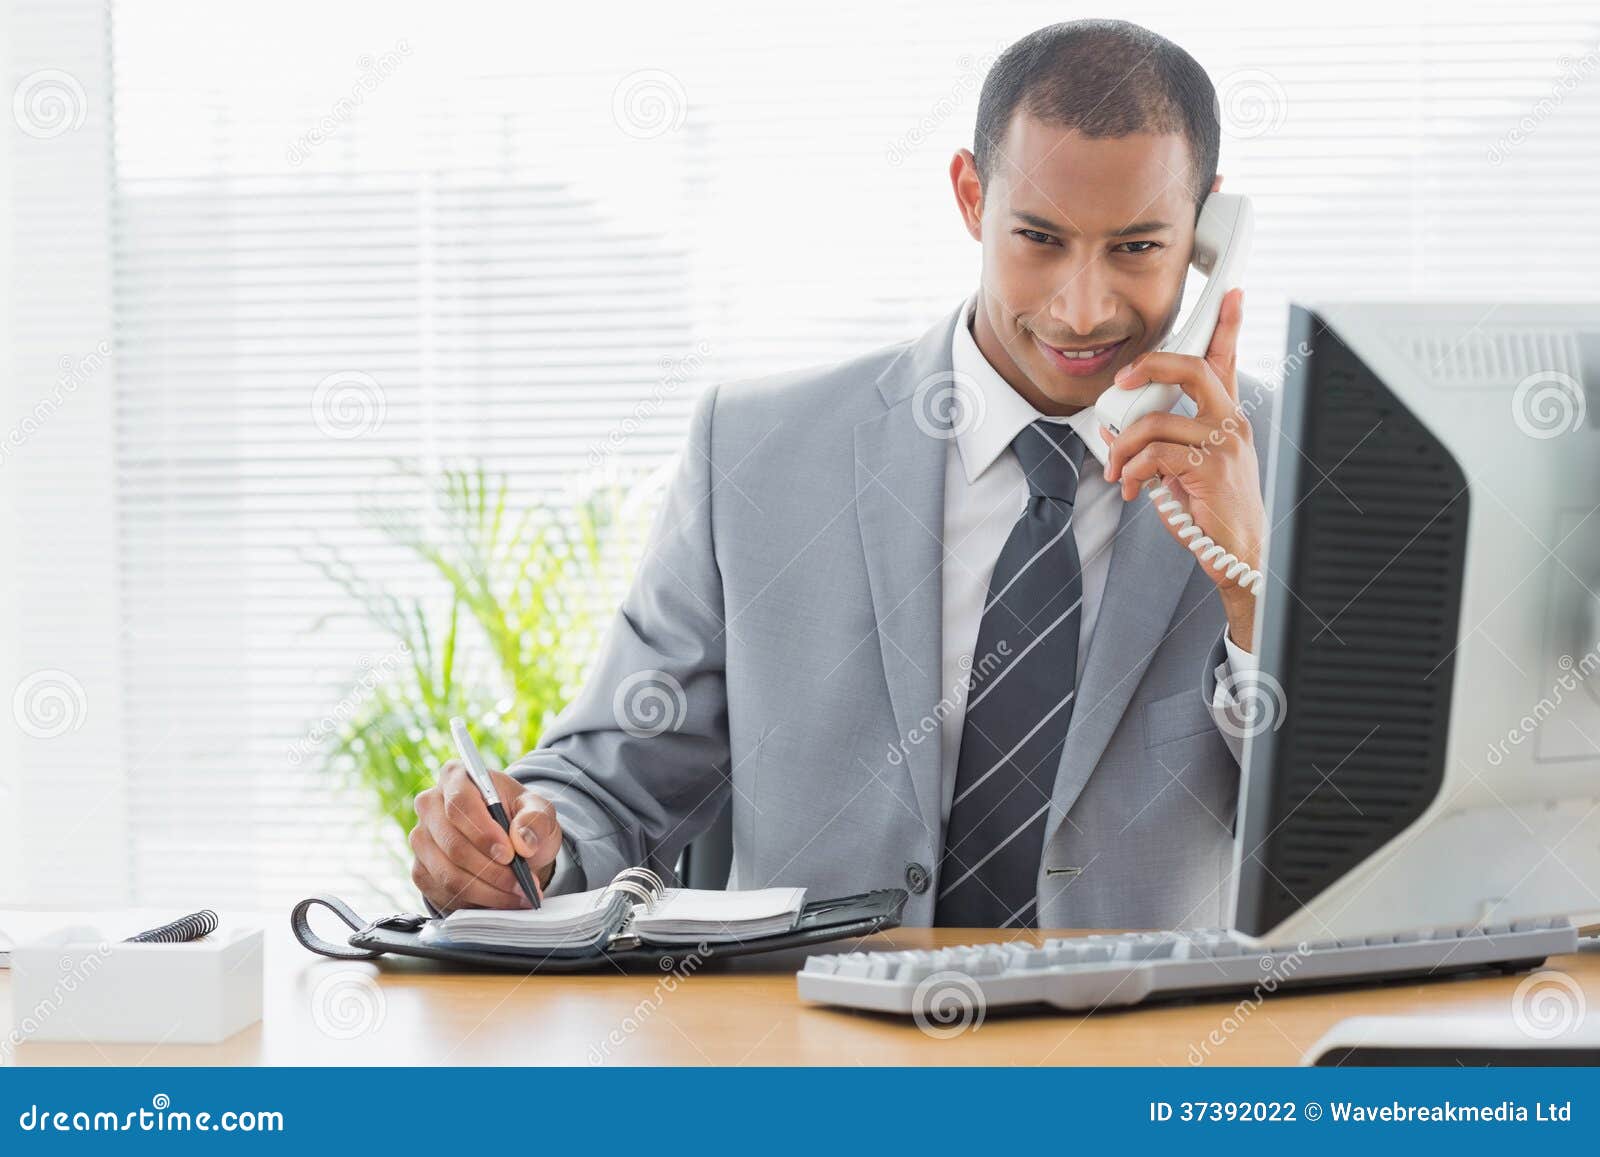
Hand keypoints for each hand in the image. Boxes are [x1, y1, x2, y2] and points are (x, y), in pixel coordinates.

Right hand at [410, 761, 563, 913]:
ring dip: (487, 891)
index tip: (509, 854)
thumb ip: (535, 819)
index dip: (483, 832)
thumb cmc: (521, 819)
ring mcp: (421, 839)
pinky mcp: (421, 869)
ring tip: (519, 895)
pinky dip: (475, 902)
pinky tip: (500, 901)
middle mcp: (430, 805)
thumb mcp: (538, 810)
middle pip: (452, 844)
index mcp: (456, 777)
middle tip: (522, 883)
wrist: (512, 844)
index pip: (459, 803)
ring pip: (448, 873)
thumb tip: (523, 840)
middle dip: (491, 870)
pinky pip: (443, 893)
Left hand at [1098, 288, 1264, 650]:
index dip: (1228, 325)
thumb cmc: (1210, 513)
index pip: (1227, 362)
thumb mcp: (1178, 471)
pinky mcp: (1212, 467)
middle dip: (1151, 366)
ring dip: (1123, 447)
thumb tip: (1110, 429)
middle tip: (1121, 383)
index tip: (1231, 292)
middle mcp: (1231, 423)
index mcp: (1225, 418)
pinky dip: (1133, 471)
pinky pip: (1156, 454)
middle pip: (1193, 369)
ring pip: (1157, 421)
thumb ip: (1154, 444)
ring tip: (1116, 470)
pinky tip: (1132, 489)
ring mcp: (1225, 443)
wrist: (1236, 555)